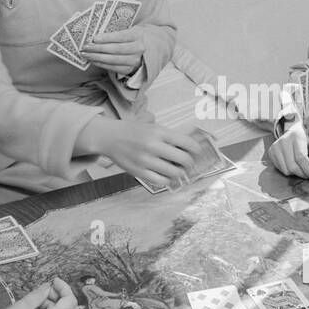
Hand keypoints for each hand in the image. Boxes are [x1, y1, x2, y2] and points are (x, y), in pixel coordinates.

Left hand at [80, 27, 145, 75]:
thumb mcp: (131, 29)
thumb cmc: (137, 36)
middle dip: (97, 49)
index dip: (106, 38)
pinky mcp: (130, 69)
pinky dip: (101, 64)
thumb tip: (96, 37)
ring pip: (112, 60)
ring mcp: (135, 61)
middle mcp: (138, 49)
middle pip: (114, 50)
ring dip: (96, 58)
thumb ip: (117, 32)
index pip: (120, 37)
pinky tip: (93, 61)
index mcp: (138, 36)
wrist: (152, 48)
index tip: (93, 38)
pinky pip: (113, 68)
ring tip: (86, 55)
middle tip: (85, 47)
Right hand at [83, 119, 201, 190]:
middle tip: (189, 163)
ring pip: (174, 173)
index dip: (196, 149)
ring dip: (180, 173)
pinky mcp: (139, 172)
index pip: (187, 142)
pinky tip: (167, 176)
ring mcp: (146, 160)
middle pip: (183, 159)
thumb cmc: (133, 131)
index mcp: (158, 132)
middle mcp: (153, 146)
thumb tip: (191, 146)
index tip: (198, 152)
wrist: (109, 137)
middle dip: (190, 163)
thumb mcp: (152, 126)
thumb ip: (170, 136)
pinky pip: (161, 181)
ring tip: (178, 170)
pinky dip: (168, 180)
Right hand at [266, 123, 308, 181]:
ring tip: (303, 169)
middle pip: (292, 166)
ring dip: (296, 174)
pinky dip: (289, 171)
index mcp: (296, 136)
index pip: (301, 158)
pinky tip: (295, 165)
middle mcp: (283, 141)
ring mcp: (275, 146)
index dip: (308, 170)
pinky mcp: (270, 152)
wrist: (295, 129)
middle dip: (303, 174)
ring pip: (285, 170)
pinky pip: (280, 169)